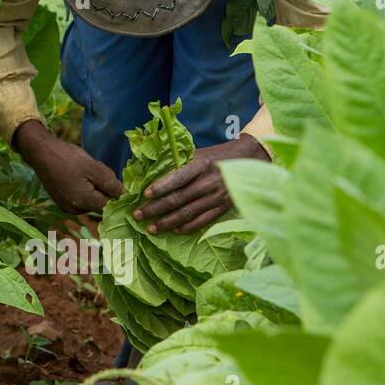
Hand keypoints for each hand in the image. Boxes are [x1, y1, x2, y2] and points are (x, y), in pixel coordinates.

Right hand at [12, 120, 124, 214]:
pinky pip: (80, 198)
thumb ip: (111, 184)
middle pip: (100, 204)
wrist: (40, 152)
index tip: (116, 180)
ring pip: (90, 201)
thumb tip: (126, 196)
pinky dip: (84, 188)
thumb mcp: (94, 168)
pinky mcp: (61, 201)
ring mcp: (66, 207)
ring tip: (86, 169)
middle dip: (104, 189)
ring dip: (94, 188)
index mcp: (84, 202)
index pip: (110, 207)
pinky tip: (77, 174)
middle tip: (98, 169)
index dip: (118, 195)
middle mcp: (75, 210)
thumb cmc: (67, 157)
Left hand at [136, 134, 269, 233]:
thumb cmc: (214, 156)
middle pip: (179, 198)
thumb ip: (177, 164)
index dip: (161, 187)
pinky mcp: (223, 207)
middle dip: (155, 208)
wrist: (246, 160)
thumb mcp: (196, 154)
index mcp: (201, 164)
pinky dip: (187, 227)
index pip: (178, 178)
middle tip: (138, 215)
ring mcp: (217, 196)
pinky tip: (173, 231)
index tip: (144, 194)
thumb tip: (149, 172)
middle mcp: (209, 182)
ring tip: (151, 228)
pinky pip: (202, 220)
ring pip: (188, 213)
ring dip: (167, 222)